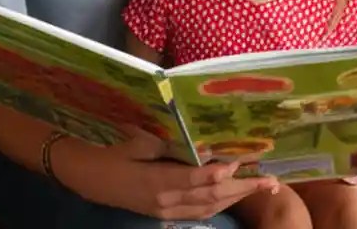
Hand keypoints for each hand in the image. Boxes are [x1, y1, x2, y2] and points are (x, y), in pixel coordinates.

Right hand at [56, 128, 278, 220]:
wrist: (86, 176)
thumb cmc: (110, 151)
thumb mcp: (136, 142)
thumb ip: (166, 144)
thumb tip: (197, 142)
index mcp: (156, 183)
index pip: (196, 180)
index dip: (220, 174)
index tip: (242, 162)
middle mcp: (164, 202)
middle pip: (210, 198)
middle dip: (242, 189)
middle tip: (270, 181)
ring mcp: (164, 211)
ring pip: (207, 208)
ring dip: (236, 198)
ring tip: (262, 188)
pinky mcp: (163, 214)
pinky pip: (197, 212)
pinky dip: (219, 205)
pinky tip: (234, 196)